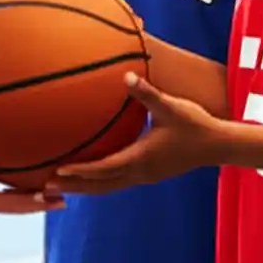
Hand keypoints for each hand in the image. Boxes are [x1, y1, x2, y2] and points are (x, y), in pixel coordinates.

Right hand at [0, 151, 64, 216]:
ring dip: (26, 199)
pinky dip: (10, 194)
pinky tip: (17, 185)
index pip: (11, 203)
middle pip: (13, 206)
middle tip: (64, 198)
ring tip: (49, 192)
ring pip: (4, 203)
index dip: (36, 202)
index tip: (58, 200)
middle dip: (38, 202)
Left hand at [46, 72, 224, 194]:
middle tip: (45, 187)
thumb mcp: (170, 106)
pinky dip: (99, 183)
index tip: (58, 171)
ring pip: (107, 187)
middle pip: (100, 186)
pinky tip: (89, 178)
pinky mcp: (149, 175)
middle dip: (73, 187)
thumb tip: (127, 74)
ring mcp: (144, 177)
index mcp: (141, 158)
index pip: (104, 168)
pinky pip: (116, 183)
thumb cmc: (195, 125)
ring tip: (59, 187)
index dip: (81, 171)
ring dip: (83, 188)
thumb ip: (147, 92)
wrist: (218, 146)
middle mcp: (140, 172)